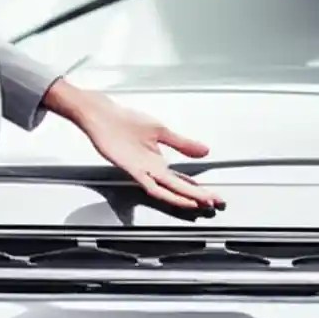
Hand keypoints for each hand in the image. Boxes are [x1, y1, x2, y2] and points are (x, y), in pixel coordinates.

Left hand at [42, 79, 223, 212]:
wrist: (102, 115)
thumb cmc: (124, 121)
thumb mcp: (161, 131)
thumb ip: (183, 144)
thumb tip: (204, 151)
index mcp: (158, 161)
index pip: (183, 180)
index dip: (199, 188)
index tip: (214, 194)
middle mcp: (151, 169)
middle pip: (179, 188)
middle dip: (199, 196)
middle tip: (216, 202)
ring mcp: (142, 170)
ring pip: (167, 190)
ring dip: (185, 197)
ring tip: (201, 202)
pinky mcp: (131, 169)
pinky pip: (151, 186)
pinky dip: (167, 193)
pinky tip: (178, 197)